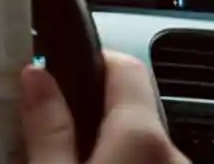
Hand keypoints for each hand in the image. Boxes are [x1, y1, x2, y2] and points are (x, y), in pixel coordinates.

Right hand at [21, 51, 189, 162]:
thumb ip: (48, 130)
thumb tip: (37, 77)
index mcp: (143, 138)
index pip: (127, 66)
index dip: (90, 60)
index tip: (57, 70)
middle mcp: (176, 156)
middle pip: (131, 110)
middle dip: (91, 114)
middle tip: (49, 132)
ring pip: (140, 146)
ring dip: (107, 147)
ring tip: (63, 160)